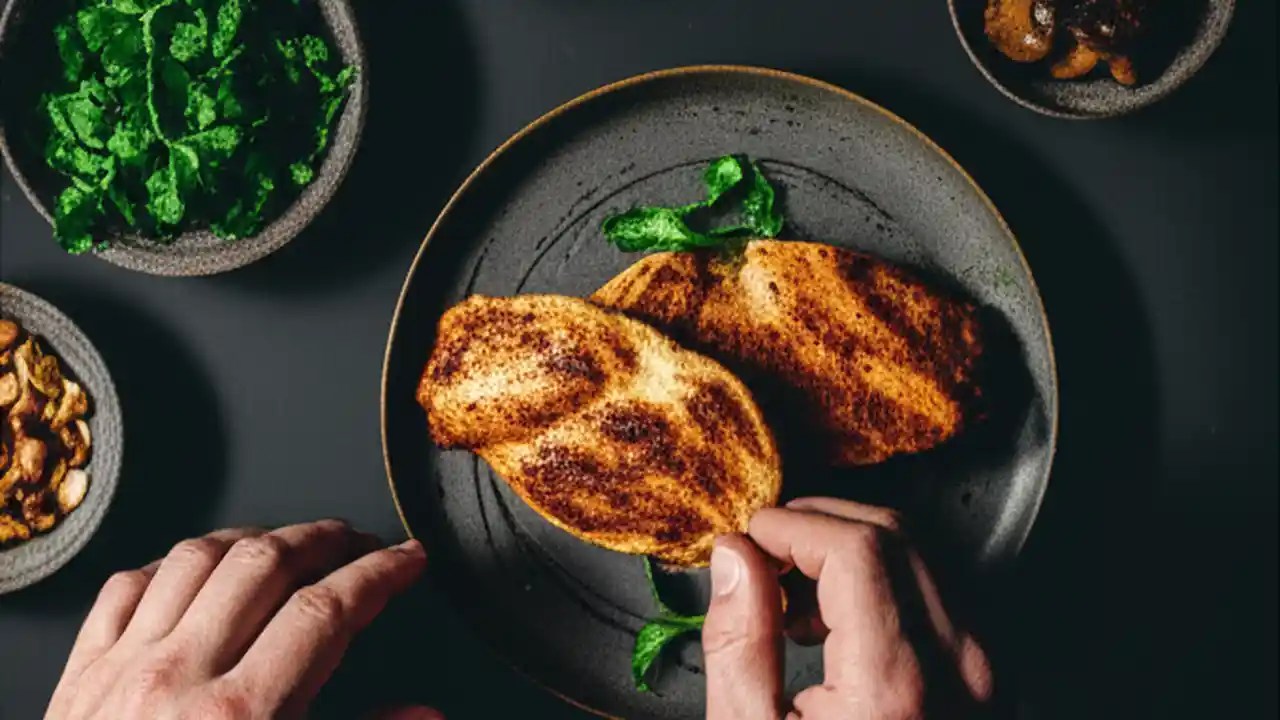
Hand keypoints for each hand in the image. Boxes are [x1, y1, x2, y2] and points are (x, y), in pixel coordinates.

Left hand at [46, 520, 441, 719]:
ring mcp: (123, 670)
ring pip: (195, 558)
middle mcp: (178, 677)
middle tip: (357, 542)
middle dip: (323, 540)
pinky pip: (126, 587)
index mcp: (241, 717)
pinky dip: (170, 564)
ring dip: (253, 539)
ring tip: (290, 544)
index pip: (327, 611)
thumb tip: (426, 716)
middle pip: (265, 565)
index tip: (406, 560)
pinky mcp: (79, 676)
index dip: (379, 575)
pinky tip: (199, 569)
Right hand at [702, 498, 992, 719]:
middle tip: (762, 558)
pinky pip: (937, 593)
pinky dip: (882, 583)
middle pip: (893, 536)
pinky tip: (835, 625)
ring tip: (791, 601)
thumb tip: (735, 558)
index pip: (854, 547)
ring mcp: (984, 674)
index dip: (789, 526)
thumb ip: (738, 642)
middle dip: (817, 527)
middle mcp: (958, 670)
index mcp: (896, 686)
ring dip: (849, 552)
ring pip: (921, 555)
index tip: (747, 541)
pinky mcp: (988, 680)